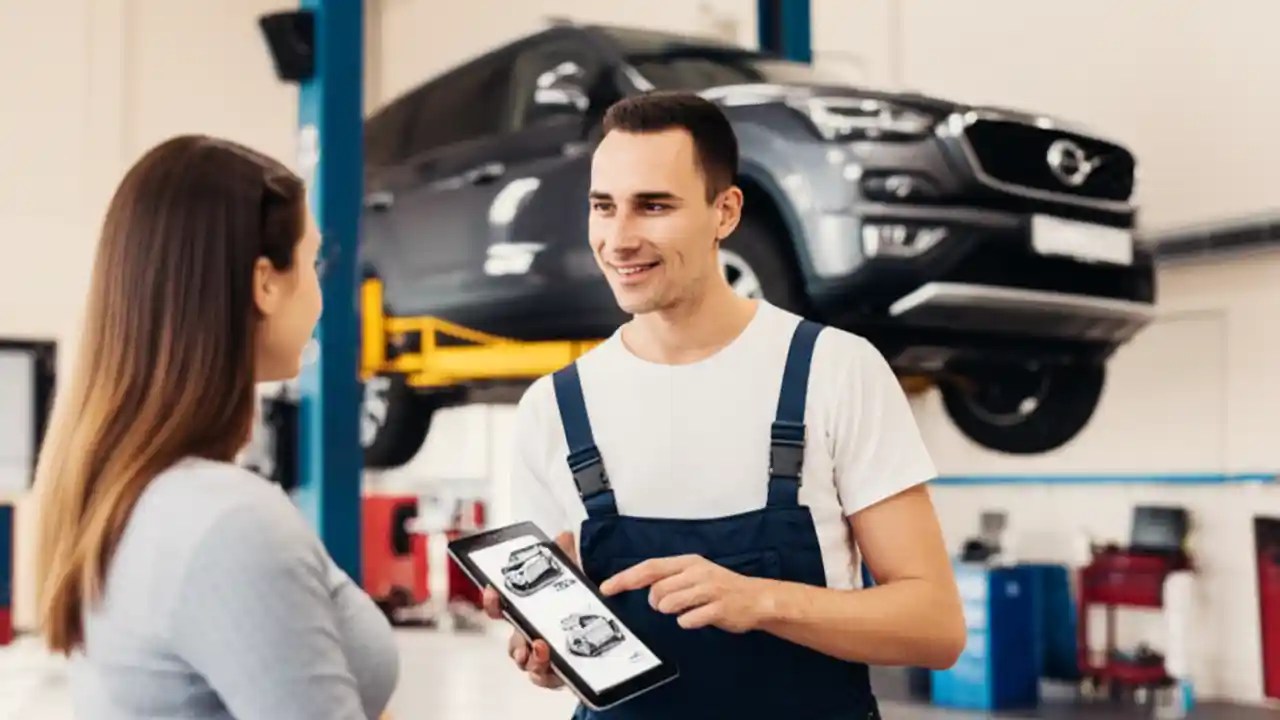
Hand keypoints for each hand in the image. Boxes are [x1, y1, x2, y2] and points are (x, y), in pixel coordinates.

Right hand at [482, 530, 577, 689]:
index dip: (491, 600)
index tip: (492, 591)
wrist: (598, 630)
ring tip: (543, 653)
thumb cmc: (574, 605)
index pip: (500, 607)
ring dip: (532, 661)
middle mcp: (528, 634)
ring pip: (526, 662)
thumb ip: (566, 558)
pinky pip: (544, 678)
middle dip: (515, 643)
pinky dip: (545, 676)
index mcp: (526, 611)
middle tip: (524, 644)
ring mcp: (540, 655)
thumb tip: (564, 535)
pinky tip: (553, 670)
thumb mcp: (572, 578)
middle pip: (512, 642)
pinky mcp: (555, 671)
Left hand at [599, 554, 772, 633]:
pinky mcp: (718, 608)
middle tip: (670, 606)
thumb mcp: (695, 574)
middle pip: (656, 589)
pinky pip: (689, 620)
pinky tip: (699, 619)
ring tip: (688, 610)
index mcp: (688, 562)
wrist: (757, 598)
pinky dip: (688, 622)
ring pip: (669, 604)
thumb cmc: (721, 588)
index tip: (607, 588)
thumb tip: (643, 588)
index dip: (625, 578)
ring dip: (673, 612)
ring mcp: (709, 590)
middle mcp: (697, 572)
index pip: (649, 567)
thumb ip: (670, 578)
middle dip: (656, 602)